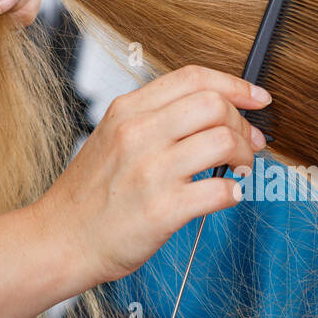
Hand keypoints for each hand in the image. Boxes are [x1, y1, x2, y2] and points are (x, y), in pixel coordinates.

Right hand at [36, 65, 271, 288]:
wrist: (59, 240)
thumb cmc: (90, 195)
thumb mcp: (112, 137)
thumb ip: (155, 119)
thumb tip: (213, 112)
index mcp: (128, 111)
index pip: (194, 78)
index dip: (236, 85)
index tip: (258, 98)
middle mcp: (139, 134)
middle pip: (215, 105)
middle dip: (243, 124)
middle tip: (248, 144)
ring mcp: (150, 171)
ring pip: (224, 142)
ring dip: (245, 157)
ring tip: (240, 171)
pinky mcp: (162, 209)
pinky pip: (220, 190)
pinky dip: (234, 193)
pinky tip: (228, 196)